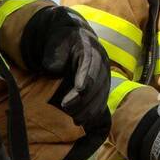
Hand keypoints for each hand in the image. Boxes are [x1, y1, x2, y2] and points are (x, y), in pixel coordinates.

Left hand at [21, 6, 110, 130]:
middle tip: (68, 110)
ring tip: (75, 120)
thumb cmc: (61, 42)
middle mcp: (101, 62)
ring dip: (89, 109)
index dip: (84, 80)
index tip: (76, 93)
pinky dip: (93, 111)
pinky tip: (83, 120)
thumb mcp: (56, 43)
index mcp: (90, 49)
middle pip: (97, 84)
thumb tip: (55, 68)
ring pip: (101, 94)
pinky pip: (102, 100)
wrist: (72, 39)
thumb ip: (55, 54)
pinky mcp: (103, 84)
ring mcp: (104, 74)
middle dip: (84, 100)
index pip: (89, 66)